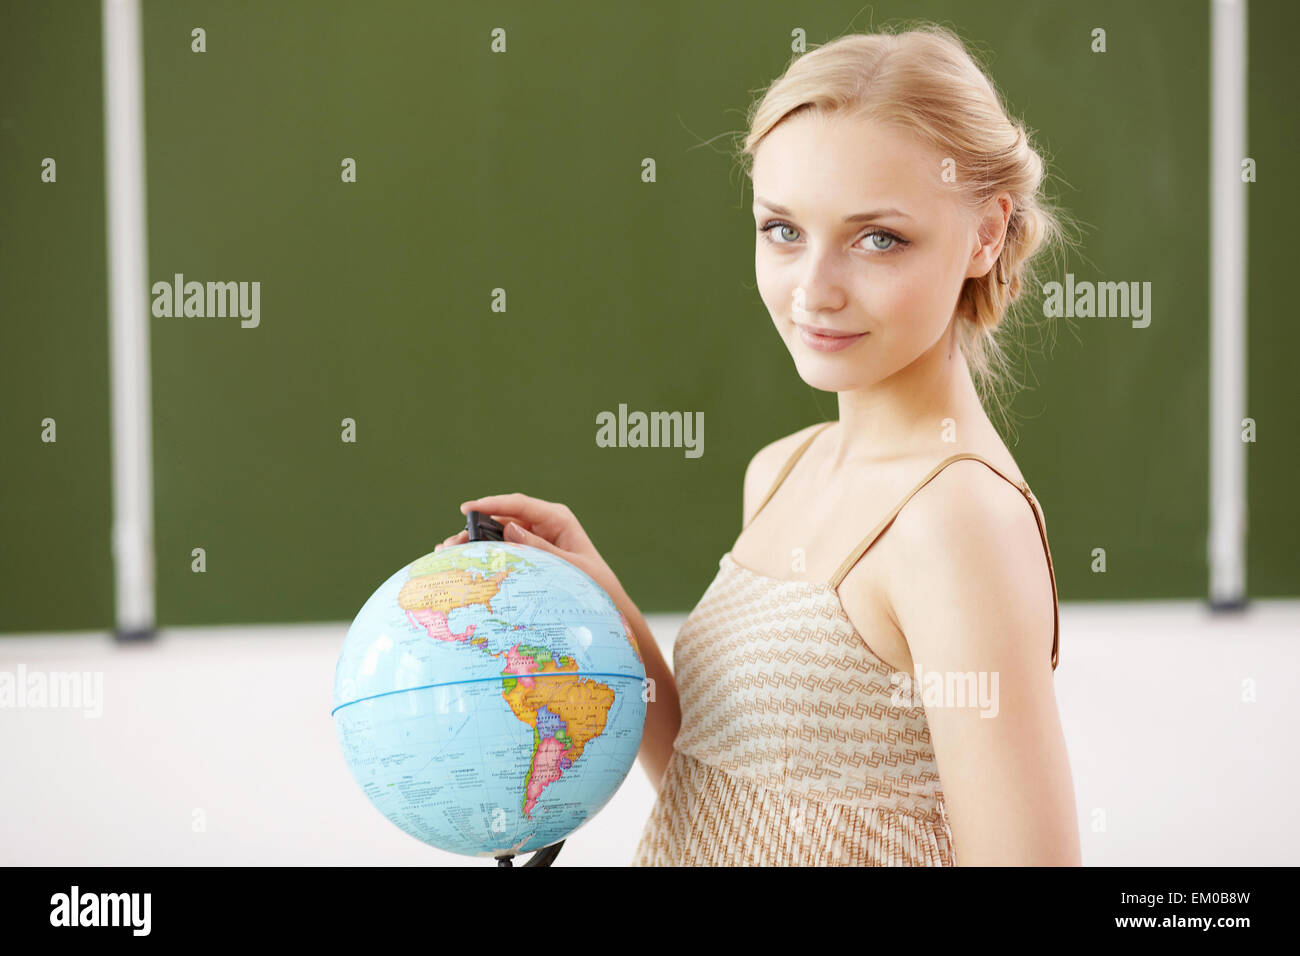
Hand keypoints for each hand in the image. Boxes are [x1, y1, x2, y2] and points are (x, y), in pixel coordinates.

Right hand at [433, 494, 627, 607]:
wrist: (605, 602)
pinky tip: (463, 559)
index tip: (467, 509)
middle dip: (475, 528)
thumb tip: (509, 528)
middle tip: (451, 543)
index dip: (492, 504)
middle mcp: (543, 523)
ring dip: (475, 542)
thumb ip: (540, 548)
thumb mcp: (569, 567)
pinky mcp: (529, 552)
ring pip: (498, 533)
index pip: (519, 505)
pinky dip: (484, 552)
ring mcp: (535, 536)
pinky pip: (503, 547)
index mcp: (557, 518)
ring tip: (448, 552)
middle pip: (503, 518)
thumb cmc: (594, 583)